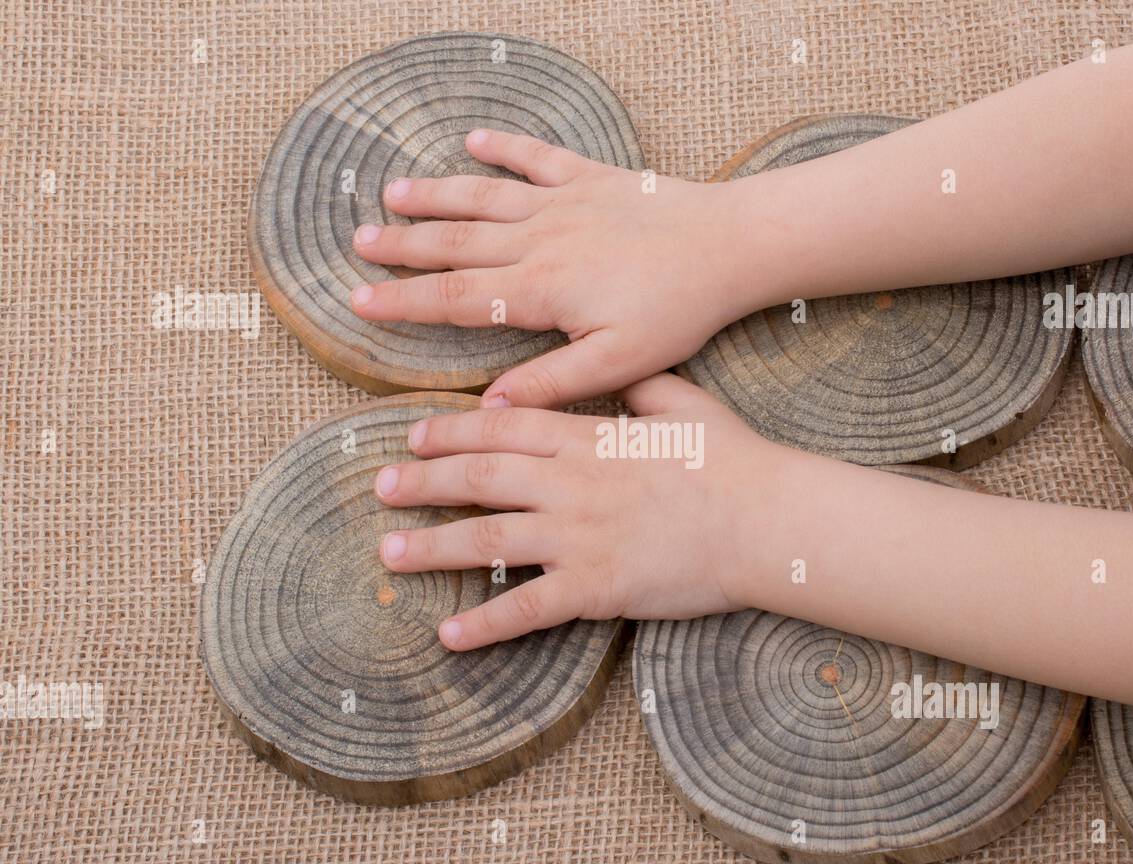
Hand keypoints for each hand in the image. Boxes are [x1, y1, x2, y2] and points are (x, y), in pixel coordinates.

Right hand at [350, 129, 752, 407]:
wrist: (727, 248)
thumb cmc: (678, 312)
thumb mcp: (617, 363)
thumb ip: (551, 383)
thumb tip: (490, 406)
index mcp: (541, 291)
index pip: (456, 299)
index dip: (404, 302)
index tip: (360, 302)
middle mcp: (540, 240)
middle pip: (455, 243)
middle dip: (402, 246)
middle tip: (357, 246)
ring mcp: (564, 203)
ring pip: (484, 197)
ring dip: (435, 195)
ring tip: (391, 195)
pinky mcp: (593, 177)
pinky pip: (538, 158)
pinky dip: (505, 147)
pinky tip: (474, 139)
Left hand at [371, 374, 781, 648]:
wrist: (765, 519)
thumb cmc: (732, 459)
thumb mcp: (684, 403)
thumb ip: (640, 387)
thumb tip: (619, 372)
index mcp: (587, 437)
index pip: (501, 428)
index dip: (449, 431)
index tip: (413, 435)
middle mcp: (569, 484)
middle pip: (477, 478)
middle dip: (422, 482)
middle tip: (381, 486)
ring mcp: (578, 537)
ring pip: (485, 539)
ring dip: (431, 547)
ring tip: (389, 554)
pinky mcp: (595, 587)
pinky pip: (527, 609)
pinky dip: (485, 624)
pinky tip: (448, 636)